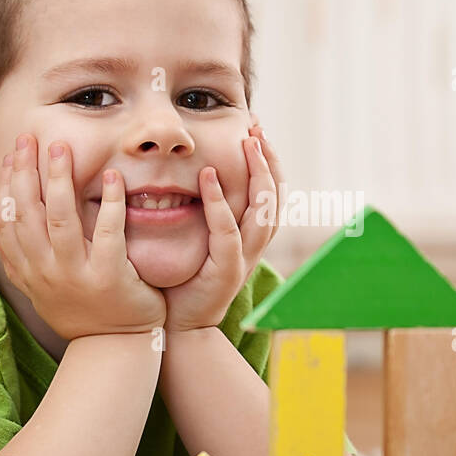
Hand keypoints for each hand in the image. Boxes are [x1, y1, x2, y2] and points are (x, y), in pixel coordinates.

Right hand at [0, 133, 165, 339]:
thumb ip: (20, 260)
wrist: (114, 348)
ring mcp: (75, 274)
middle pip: (28, 212)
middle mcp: (45, 271)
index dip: (7, 185)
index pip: (9, 219)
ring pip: (61, 218)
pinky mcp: (109, 276)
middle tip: (30, 138)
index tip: (10, 155)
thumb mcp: (42, 289)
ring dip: (60, 180)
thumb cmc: (82, 313)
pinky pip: (108, 231)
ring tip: (62, 149)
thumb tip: (0, 230)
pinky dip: (110, 202)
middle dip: (26, 172)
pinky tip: (114, 178)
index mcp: (28, 270)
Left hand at [162, 125, 282, 331]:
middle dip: (269, 158)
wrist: (179, 327)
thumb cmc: (181, 281)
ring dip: (257, 173)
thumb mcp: (197, 239)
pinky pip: (228, 232)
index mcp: (250, 237)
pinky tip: (209, 177)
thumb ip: (200, 210)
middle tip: (257, 128)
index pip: (270, 192)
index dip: (268, 161)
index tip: (256, 130)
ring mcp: (244, 258)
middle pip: (276, 196)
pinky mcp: (227, 271)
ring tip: (247, 142)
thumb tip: (185, 171)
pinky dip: (220, 203)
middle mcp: (253, 246)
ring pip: (263, 210)